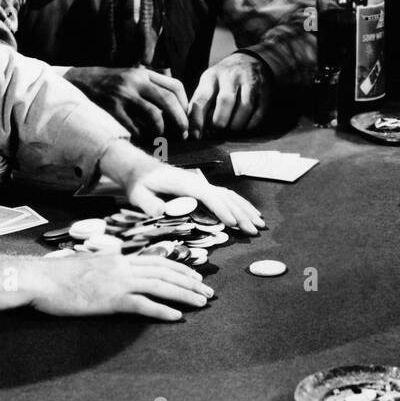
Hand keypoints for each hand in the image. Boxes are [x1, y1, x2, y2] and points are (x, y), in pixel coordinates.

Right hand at [0, 253, 213, 321]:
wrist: (41, 278)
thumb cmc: (60, 275)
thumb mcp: (90, 263)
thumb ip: (108, 265)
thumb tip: (119, 266)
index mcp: (119, 258)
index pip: (157, 260)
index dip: (180, 268)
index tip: (195, 276)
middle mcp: (123, 266)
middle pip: (165, 271)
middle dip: (190, 282)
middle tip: (208, 292)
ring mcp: (118, 282)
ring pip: (160, 285)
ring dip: (184, 294)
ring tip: (201, 303)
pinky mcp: (111, 299)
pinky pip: (143, 305)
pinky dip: (162, 310)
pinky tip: (176, 316)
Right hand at [65, 66, 188, 139]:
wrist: (80, 80)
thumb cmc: (110, 82)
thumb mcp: (132, 75)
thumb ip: (151, 84)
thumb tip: (176, 104)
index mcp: (144, 73)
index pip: (175, 85)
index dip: (185, 104)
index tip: (186, 116)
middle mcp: (136, 81)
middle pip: (168, 100)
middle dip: (180, 120)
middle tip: (184, 133)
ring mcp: (124, 95)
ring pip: (154, 115)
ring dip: (162, 129)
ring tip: (160, 135)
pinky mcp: (113, 109)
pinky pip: (135, 127)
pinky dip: (142, 136)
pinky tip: (142, 137)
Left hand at [98, 139, 265, 234]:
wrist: (140, 169)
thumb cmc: (140, 183)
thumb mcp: (139, 195)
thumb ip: (151, 205)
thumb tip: (165, 213)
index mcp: (184, 183)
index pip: (207, 195)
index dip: (221, 209)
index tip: (233, 223)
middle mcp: (197, 182)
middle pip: (224, 197)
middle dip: (241, 214)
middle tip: (254, 231)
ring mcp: (202, 185)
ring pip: (229, 196)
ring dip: (245, 209)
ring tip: (260, 224)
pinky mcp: (202, 190)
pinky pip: (225, 196)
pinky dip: (240, 205)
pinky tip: (249, 214)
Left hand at [188, 53, 269, 137]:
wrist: (250, 60)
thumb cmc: (223, 79)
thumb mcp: (208, 84)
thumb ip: (200, 104)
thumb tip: (193, 131)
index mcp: (211, 76)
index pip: (202, 98)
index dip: (197, 120)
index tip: (196, 135)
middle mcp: (230, 76)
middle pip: (225, 101)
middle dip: (220, 121)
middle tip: (217, 131)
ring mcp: (249, 82)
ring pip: (245, 107)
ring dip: (236, 125)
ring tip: (231, 130)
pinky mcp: (264, 90)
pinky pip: (259, 112)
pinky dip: (250, 124)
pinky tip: (244, 127)